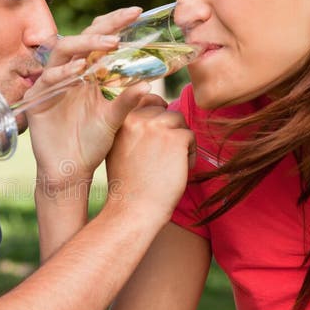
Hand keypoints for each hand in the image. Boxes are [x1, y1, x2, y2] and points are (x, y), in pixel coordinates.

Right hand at [28, 7, 150, 186]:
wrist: (71, 170)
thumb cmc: (91, 144)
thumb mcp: (114, 120)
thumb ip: (128, 100)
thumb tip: (150, 83)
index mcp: (88, 72)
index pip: (100, 39)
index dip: (115, 24)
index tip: (136, 12)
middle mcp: (69, 72)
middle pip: (81, 38)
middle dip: (102, 28)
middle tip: (125, 21)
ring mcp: (51, 83)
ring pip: (62, 51)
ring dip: (85, 44)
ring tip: (108, 43)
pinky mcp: (37, 98)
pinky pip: (47, 78)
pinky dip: (62, 72)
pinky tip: (79, 70)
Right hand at [105, 94, 193, 222]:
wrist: (134, 208)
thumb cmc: (128, 184)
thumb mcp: (118, 150)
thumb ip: (131, 129)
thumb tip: (153, 111)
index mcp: (121, 119)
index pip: (147, 101)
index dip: (157, 118)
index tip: (157, 140)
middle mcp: (137, 118)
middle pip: (165, 111)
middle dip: (169, 131)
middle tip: (163, 157)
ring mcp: (157, 127)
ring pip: (179, 122)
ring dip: (180, 141)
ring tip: (172, 163)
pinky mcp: (175, 138)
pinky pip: (190, 136)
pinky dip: (190, 154)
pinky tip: (179, 169)